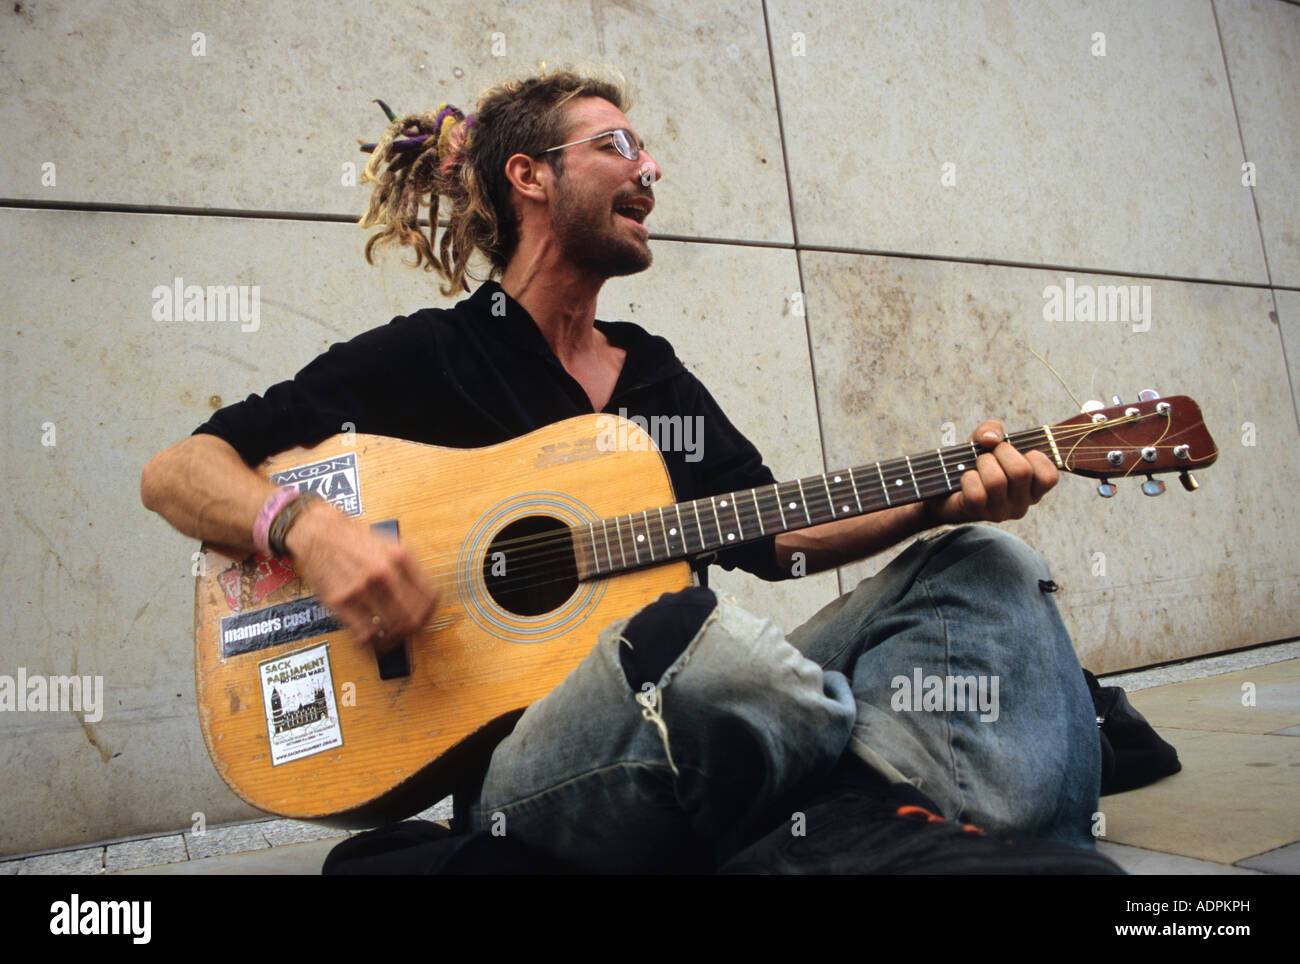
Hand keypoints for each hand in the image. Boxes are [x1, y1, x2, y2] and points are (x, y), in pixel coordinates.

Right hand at [283, 500, 437, 653]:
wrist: (318, 533)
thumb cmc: (353, 540)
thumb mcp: (390, 545)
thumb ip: (409, 569)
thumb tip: (425, 598)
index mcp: (401, 557)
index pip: (429, 596)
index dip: (430, 612)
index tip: (426, 617)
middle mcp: (384, 574)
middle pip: (413, 617)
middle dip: (415, 629)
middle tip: (411, 632)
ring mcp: (362, 589)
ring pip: (391, 628)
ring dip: (394, 637)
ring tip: (392, 636)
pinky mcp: (341, 602)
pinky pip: (364, 633)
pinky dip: (373, 641)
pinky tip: (374, 638)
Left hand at [923, 420, 1058, 524]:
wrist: (942, 483)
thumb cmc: (974, 461)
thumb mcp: (986, 440)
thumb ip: (992, 429)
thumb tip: (991, 439)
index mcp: (1033, 489)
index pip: (1049, 476)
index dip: (1034, 456)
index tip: (1018, 452)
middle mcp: (1021, 504)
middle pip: (1021, 472)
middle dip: (1002, 452)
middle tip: (991, 454)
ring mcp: (999, 511)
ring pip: (996, 481)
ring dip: (982, 463)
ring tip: (977, 465)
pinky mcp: (976, 513)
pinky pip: (976, 492)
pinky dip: (967, 477)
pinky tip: (965, 479)